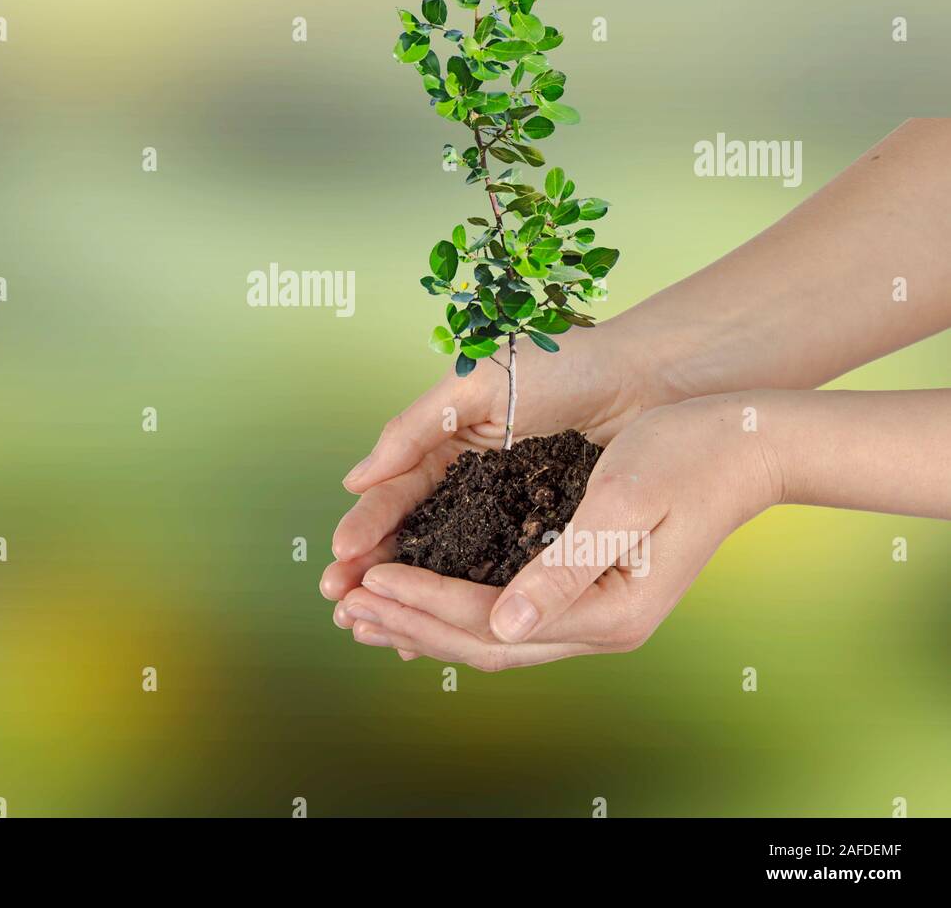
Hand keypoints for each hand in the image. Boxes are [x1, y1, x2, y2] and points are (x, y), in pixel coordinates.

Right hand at [321, 324, 676, 610]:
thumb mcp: (476, 386)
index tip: (340, 561)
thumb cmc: (561, 365)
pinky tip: (442, 635)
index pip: (393, 495)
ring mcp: (501, 514)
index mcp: (441, 446)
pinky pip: (500, 577)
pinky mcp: (542, 537)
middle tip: (340, 608)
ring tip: (375, 631)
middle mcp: (464, 485)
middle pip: (409, 538)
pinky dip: (471, 603)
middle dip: (372, 572)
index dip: (365, 528)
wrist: (644, 377)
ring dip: (411, 598)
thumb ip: (414, 428)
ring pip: (448, 565)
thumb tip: (355, 480)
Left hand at [335, 393, 782, 668]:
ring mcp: (592, 614)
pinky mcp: (584, 590)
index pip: (488, 620)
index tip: (367, 581)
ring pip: (489, 636)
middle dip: (408, 622)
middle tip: (344, 606)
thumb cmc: (688, 456)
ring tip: (365, 614)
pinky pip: (504, 615)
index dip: (422, 602)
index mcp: (607, 611)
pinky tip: (420, 600)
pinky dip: (453, 609)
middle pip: (480, 642)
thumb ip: (564, 568)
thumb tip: (503, 626)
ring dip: (423, 624)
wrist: (744, 446)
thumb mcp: (624, 502)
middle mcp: (597, 626)